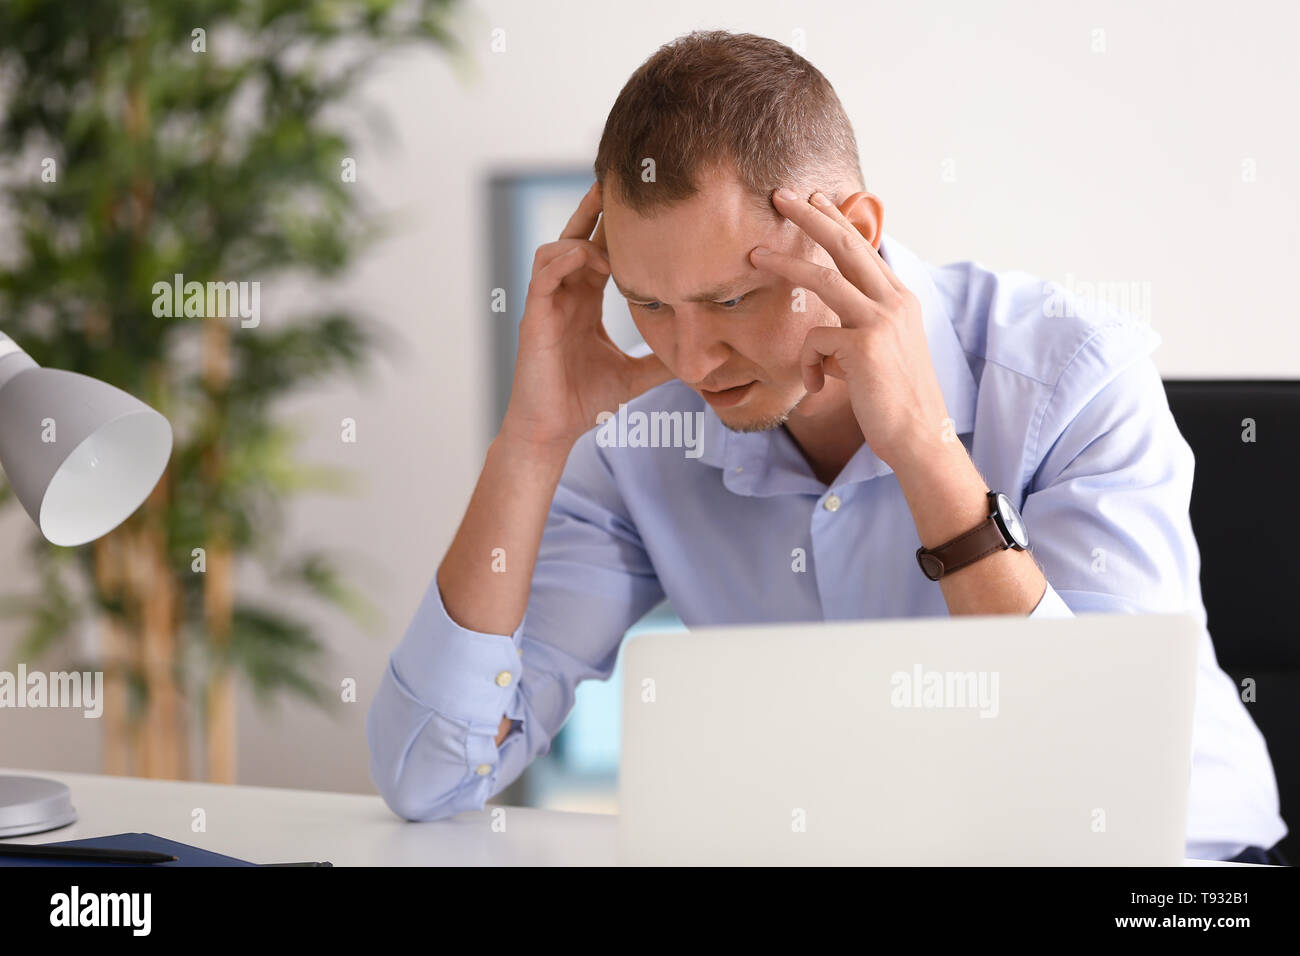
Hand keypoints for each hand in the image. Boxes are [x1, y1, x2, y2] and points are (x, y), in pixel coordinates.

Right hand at [501, 182, 671, 451]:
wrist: (552, 431)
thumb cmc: (583, 402)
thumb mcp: (635, 376)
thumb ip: (661, 360)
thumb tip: (700, 357)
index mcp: (584, 303)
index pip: (601, 252)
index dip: (617, 228)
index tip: (646, 205)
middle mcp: (564, 296)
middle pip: (577, 236)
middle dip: (596, 209)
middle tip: (621, 181)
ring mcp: (546, 304)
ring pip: (557, 248)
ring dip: (583, 237)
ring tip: (613, 240)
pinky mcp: (533, 318)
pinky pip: (544, 274)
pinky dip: (566, 260)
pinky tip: (593, 260)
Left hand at [749, 188, 951, 467]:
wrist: (919, 435)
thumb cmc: (892, 401)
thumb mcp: (875, 357)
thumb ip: (854, 333)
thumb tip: (823, 335)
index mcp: (899, 300)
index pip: (863, 249)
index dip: (838, 221)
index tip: (814, 199)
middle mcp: (894, 302)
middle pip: (846, 245)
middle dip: (811, 217)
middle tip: (780, 196)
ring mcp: (882, 320)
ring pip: (824, 277)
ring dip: (784, 263)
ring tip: (754, 255)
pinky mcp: (864, 345)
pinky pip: (814, 342)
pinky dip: (807, 366)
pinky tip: (818, 387)